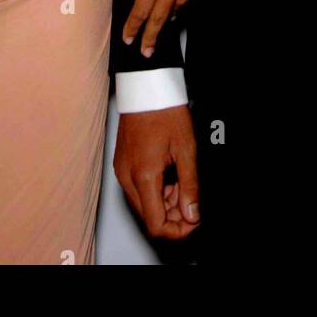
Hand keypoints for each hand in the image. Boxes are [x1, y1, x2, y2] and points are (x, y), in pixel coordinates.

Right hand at [114, 104, 199, 238]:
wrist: (146, 87)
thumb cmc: (164, 111)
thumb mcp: (186, 149)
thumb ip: (189, 186)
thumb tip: (192, 214)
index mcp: (143, 176)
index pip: (156, 225)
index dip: (178, 229)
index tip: (194, 218)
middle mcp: (127, 177)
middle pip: (149, 217)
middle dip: (173, 214)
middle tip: (191, 195)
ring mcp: (122, 171)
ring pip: (143, 204)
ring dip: (164, 201)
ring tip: (181, 178)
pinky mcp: (122, 164)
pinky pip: (137, 189)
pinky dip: (154, 189)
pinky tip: (168, 173)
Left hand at [118, 0, 219, 56]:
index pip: (142, 8)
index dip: (134, 26)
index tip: (128, 39)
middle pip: (161, 15)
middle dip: (152, 35)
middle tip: (146, 51)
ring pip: (179, 6)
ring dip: (168, 19)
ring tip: (162, 28)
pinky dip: (181, 2)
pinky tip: (178, 2)